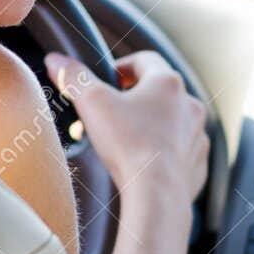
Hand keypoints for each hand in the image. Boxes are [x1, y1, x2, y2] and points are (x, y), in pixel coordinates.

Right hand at [45, 48, 209, 205]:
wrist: (157, 193)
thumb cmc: (128, 144)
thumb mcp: (92, 103)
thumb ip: (74, 77)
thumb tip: (56, 60)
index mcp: (167, 82)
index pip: (144, 60)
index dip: (122, 66)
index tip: (107, 81)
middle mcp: (189, 105)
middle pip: (160, 92)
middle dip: (137, 98)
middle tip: (113, 112)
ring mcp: (197, 136)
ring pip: (174, 122)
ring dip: (154, 125)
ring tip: (129, 140)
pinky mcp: (197, 164)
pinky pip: (182, 152)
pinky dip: (166, 154)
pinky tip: (147, 163)